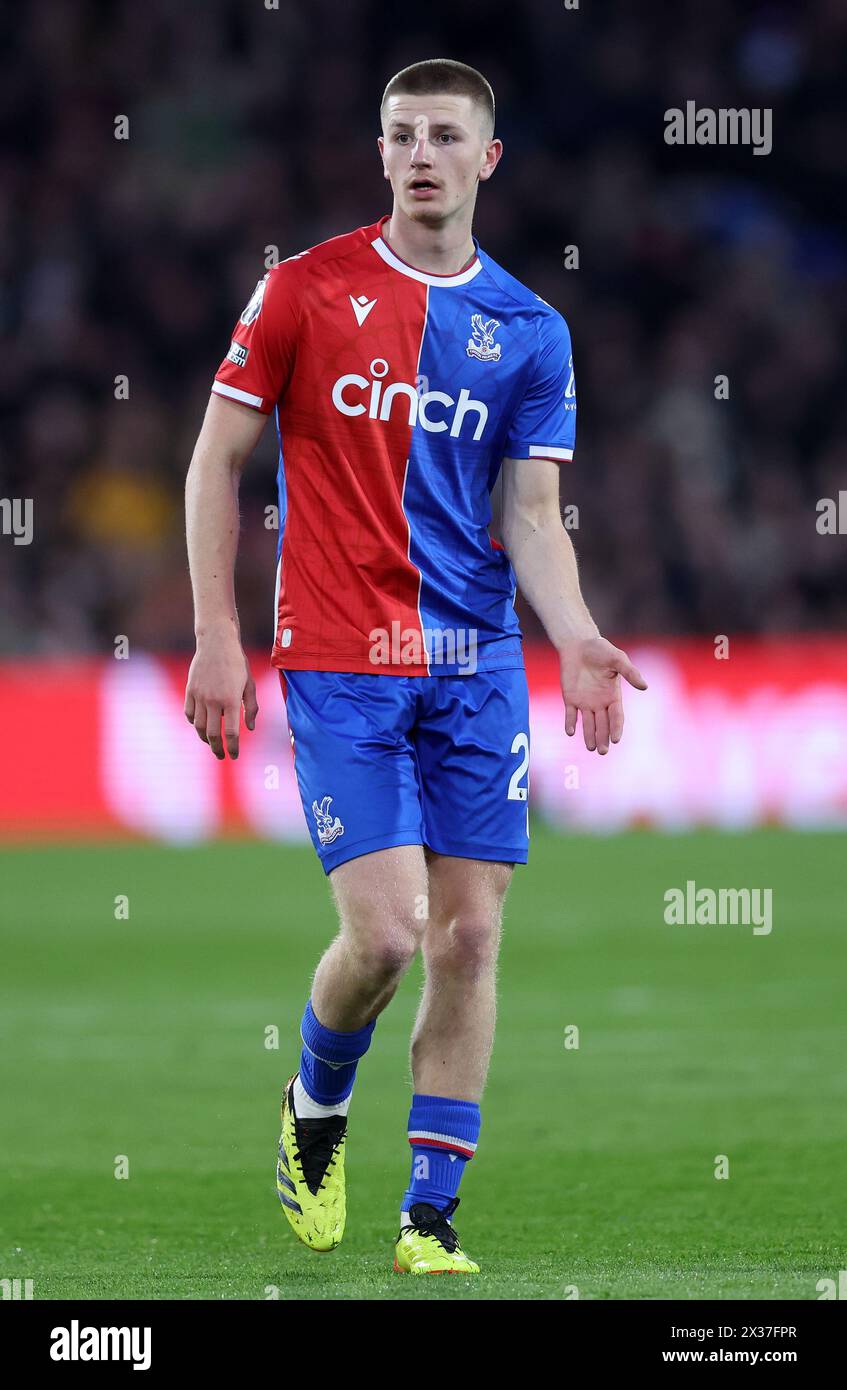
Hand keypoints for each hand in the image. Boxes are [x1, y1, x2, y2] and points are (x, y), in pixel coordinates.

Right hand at [184, 625, 257, 759]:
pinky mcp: (190, 690)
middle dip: (217, 749)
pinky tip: (201, 725)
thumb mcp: (249, 684)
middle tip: (221, 756)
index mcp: (232, 700)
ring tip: (211, 743)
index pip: (231, 733)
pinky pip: (189, 713)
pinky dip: (194, 723)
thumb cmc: (237, 663)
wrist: (216, 642)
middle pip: (213, 734)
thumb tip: (250, 728)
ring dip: (205, 738)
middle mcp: (214, 700)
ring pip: (199, 726)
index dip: (233, 747)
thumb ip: (252, 707)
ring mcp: (200, 695)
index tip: (234, 755)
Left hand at [559, 635, 646, 753]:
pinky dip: (570, 723)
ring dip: (589, 736)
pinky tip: (570, 732)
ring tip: (591, 748)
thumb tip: (645, 686)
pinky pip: (570, 714)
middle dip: (603, 739)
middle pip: (602, 725)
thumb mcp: (618, 659)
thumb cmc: (601, 650)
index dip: (616, 728)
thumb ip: (630, 672)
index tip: (616, 739)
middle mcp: (600, 703)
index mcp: (613, 696)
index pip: (616, 716)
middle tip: (602, 752)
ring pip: (588, 724)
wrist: (579, 644)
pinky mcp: (570, 698)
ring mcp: (585, 702)